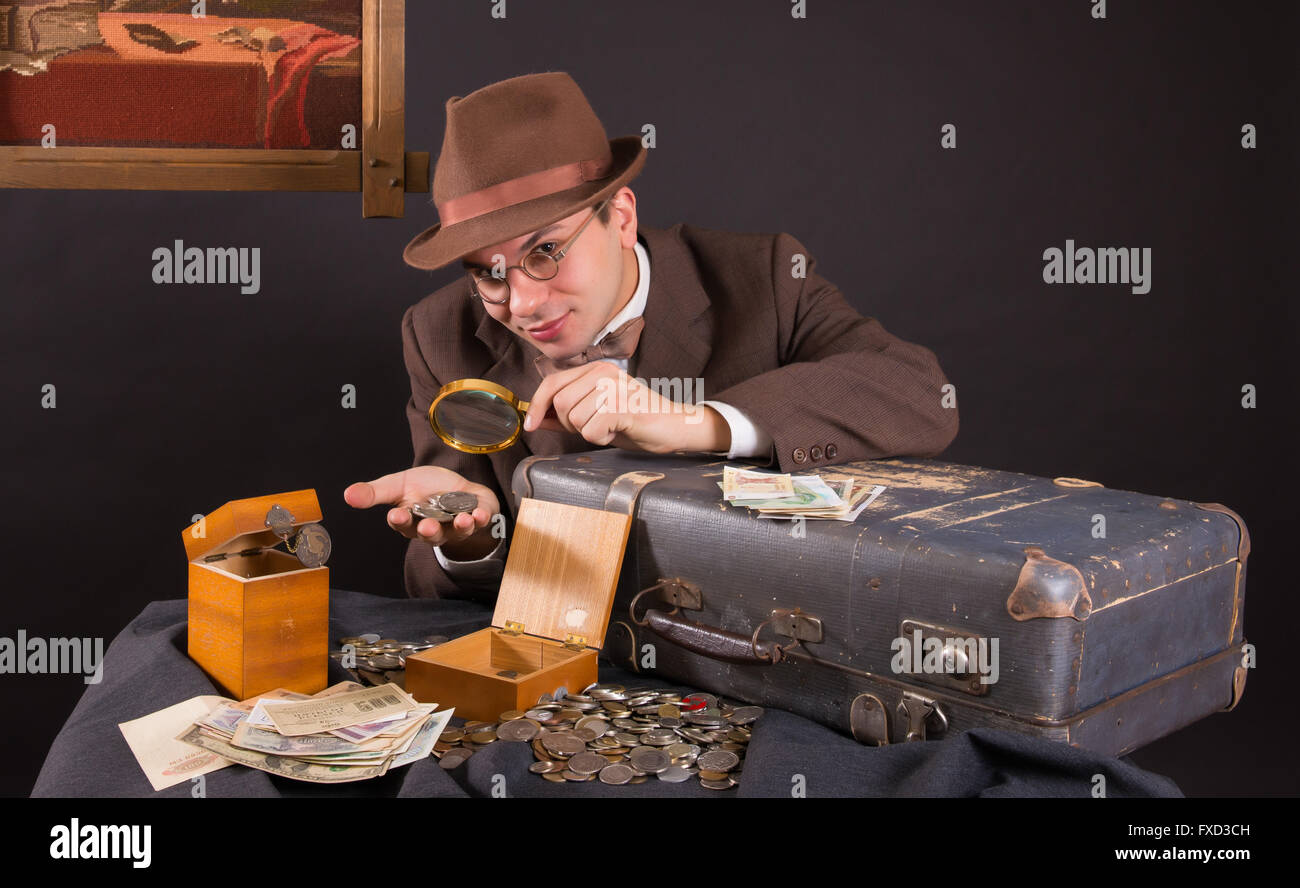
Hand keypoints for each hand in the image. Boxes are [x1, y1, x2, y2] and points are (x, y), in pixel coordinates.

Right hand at [343, 466, 499, 552]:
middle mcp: (435, 528)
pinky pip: (482, 521)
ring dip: (461, 527)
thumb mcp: (398, 485)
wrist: (456, 485)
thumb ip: (375, 493)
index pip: (403, 525)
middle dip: (430, 531)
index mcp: (412, 521)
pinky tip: (481, 512)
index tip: (397, 516)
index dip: (401, 522)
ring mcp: (458, 525)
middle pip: (430, 535)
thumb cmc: (425, 489)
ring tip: (463, 519)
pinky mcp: (479, 517)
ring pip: (458, 531)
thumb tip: (347, 495)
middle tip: (428, 527)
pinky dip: (482, 517)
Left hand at [522, 362, 729, 453]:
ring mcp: (614, 387)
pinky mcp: (623, 406)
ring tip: (610, 428)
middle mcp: (604, 372)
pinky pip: (592, 430)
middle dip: (570, 424)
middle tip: (594, 427)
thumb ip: (567, 415)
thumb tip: (537, 418)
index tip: (531, 425)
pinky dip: (601, 439)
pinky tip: (617, 432)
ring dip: (588, 432)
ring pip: (575, 418)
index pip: (552, 382)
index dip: (537, 405)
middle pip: (560, 403)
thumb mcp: (597, 416)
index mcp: (596, 369)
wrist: (676, 427)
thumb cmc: (638, 422)